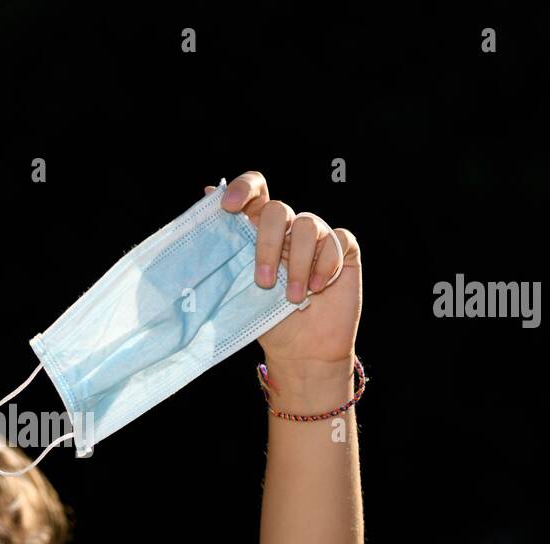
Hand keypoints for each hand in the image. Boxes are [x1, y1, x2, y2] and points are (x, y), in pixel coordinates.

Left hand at [205, 171, 361, 378]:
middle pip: (277, 209)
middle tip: (262, 281)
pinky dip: (326, 265)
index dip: (244, 188)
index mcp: (260, 231)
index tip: (229, 207)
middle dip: (266, 245)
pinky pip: (337, 241)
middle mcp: (289, 228)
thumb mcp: (239, 289)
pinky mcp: (343, 250)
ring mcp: (317, 237)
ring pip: (308, 225)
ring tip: (294, 298)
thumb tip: (206, 193)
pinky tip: (319, 288)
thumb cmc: (268, 319)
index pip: (255, 190)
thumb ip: (225, 248)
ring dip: (297, 265)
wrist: (303, 350)